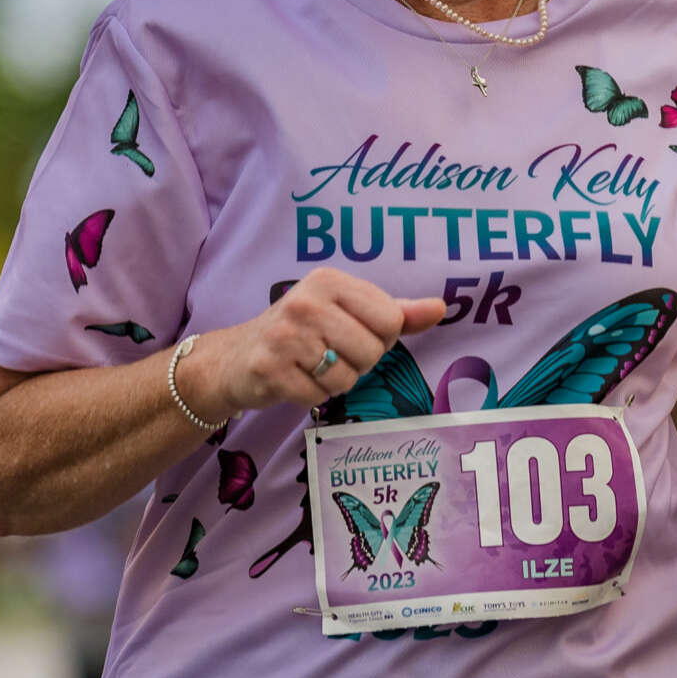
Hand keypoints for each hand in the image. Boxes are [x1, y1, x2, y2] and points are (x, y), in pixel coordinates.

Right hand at [195, 269, 443, 417]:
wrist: (235, 358)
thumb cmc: (302, 333)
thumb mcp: (348, 312)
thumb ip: (396, 311)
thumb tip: (441, 308)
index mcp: (329, 280)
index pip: (391, 320)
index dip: (379, 337)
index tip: (351, 333)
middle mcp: (306, 301)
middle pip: (372, 352)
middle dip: (357, 363)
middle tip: (327, 353)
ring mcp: (285, 335)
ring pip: (347, 378)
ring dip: (334, 382)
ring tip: (309, 366)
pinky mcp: (269, 369)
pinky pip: (318, 396)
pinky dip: (310, 396)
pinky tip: (292, 379)